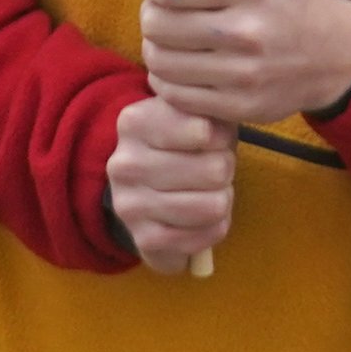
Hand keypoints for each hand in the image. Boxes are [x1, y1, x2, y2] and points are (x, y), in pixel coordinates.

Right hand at [105, 93, 235, 274]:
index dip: (223, 137)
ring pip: (213, 206)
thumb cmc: (185, 141)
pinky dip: (216, 227)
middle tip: (216, 167)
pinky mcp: (144, 240)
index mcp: (135, 122)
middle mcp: (124, 164)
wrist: (150, 186)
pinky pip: (205, 236)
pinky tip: (204, 216)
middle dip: (226, 169)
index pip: (204, 131)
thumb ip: (210, 111)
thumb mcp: (195, 112)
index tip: (213, 138)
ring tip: (211, 190)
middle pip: (215, 170)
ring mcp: (130, 205)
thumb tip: (217, 133)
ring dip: (223, 198)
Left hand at [138, 0, 350, 126]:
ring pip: (162, 62)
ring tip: (168, 39)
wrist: (334, 53)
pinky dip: (167, 80)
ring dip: (155, 48)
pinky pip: (177, 96)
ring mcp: (243, 73)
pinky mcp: (239, 106)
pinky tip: (179, 66)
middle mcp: (246, 30)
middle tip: (159, 10)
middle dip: (150, 13)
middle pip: (159, 25)